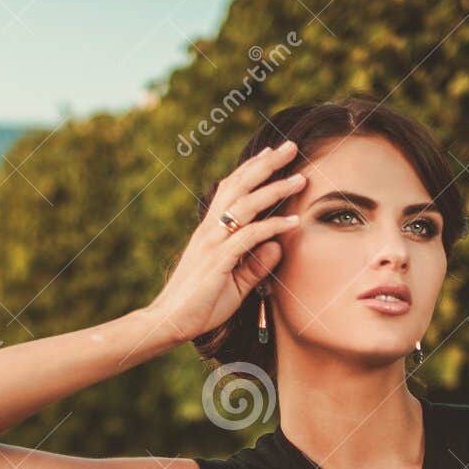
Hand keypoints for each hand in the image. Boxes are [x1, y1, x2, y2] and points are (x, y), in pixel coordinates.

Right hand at [143, 140, 306, 346]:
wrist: (167, 322)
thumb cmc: (198, 305)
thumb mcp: (233, 283)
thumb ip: (255, 265)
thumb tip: (278, 247)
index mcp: (210, 231)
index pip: (230, 189)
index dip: (251, 169)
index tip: (271, 153)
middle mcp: (210, 231)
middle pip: (239, 186)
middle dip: (266, 164)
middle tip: (291, 146)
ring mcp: (213, 244)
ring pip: (246, 205)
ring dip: (274, 189)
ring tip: (300, 179)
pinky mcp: (218, 261)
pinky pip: (248, 237)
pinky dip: (272, 228)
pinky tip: (293, 223)